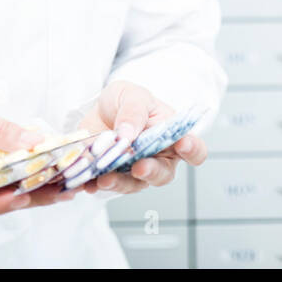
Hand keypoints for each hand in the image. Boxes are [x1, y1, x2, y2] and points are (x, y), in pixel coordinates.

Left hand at [71, 80, 208, 196]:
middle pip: (162, 174)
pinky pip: (106, 186)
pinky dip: (95, 185)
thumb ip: (133, 111)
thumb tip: (128, 134)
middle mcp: (157, 159)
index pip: (194, 149)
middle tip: (139, 167)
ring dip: (119, 183)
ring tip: (104, 179)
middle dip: (151, 172)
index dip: (192, 150)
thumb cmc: (127, 100)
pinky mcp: (111, 176)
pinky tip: (87, 183)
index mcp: (172, 136)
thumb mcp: (132, 95)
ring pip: (133, 185)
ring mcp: (134, 171)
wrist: (99, 109)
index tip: (182, 145)